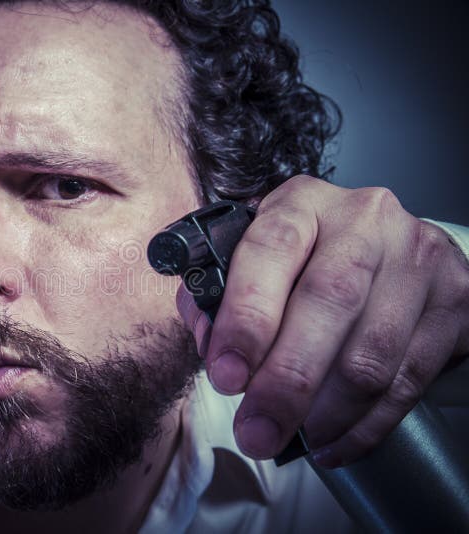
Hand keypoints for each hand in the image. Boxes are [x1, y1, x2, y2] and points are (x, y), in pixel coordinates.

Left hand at [176, 175, 468, 466]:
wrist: (391, 248)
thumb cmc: (307, 260)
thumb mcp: (252, 258)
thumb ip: (216, 294)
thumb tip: (209, 344)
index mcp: (303, 203)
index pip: (271, 249)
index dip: (246, 316)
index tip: (226, 374)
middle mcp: (365, 221)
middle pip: (329, 301)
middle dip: (286, 380)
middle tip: (256, 431)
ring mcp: (416, 260)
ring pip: (371, 352)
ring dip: (325, 412)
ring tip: (291, 439)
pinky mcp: (454, 302)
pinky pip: (408, 380)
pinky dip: (365, 425)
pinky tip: (331, 442)